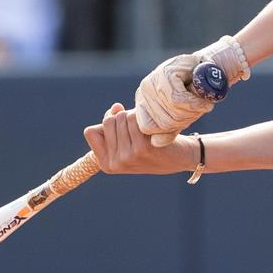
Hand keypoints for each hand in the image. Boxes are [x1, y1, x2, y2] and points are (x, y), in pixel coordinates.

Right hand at [83, 104, 199, 176]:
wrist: (182, 157)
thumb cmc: (152, 146)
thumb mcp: (127, 141)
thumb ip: (115, 125)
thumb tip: (116, 107)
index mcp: (107, 164)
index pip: (90, 132)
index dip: (106, 123)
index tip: (122, 127)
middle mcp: (115, 163)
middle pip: (108, 122)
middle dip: (123, 118)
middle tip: (139, 129)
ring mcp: (127, 157)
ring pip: (121, 117)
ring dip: (135, 116)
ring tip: (147, 128)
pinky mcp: (141, 149)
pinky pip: (134, 118)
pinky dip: (143, 116)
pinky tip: (153, 127)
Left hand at [134, 35, 247, 146]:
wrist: (210, 70)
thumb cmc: (193, 95)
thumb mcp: (179, 116)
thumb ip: (167, 130)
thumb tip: (155, 143)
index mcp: (143, 103)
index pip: (147, 127)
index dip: (167, 128)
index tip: (183, 120)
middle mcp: (144, 91)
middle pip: (162, 122)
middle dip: (183, 120)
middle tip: (195, 111)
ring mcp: (153, 81)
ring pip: (171, 111)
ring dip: (191, 112)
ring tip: (199, 104)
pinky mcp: (166, 74)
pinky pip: (178, 100)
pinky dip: (194, 103)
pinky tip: (201, 99)